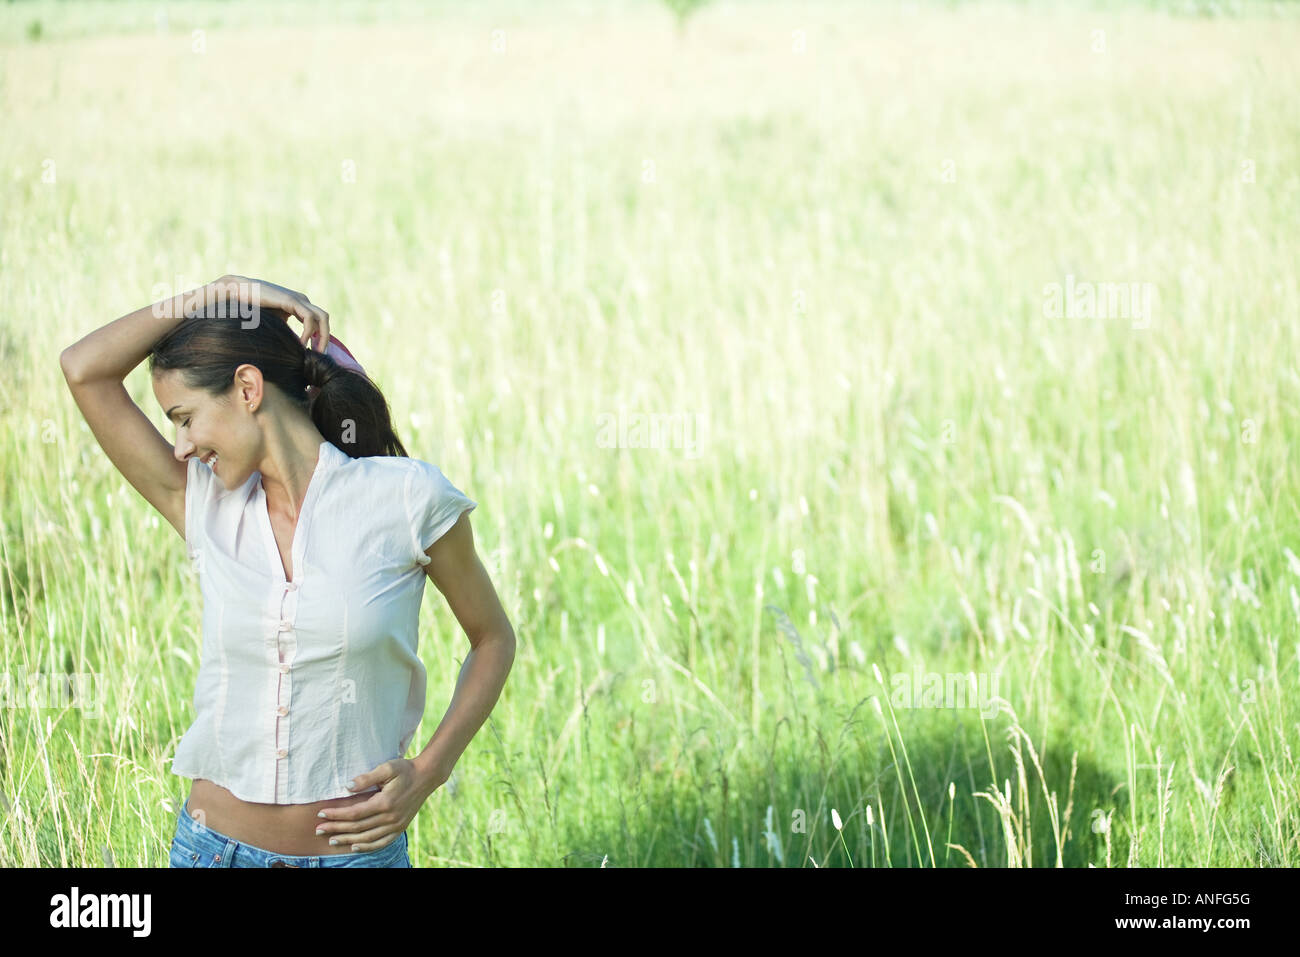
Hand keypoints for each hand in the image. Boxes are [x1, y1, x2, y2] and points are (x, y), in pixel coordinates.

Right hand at [216, 274, 330, 350]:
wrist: (239, 293)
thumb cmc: (253, 309)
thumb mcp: (275, 323)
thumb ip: (286, 333)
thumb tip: (293, 352)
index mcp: (299, 306)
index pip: (319, 322)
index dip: (321, 338)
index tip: (317, 354)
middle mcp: (302, 301)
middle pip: (324, 320)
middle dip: (326, 338)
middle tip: (321, 356)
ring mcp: (299, 299)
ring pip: (322, 318)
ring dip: (322, 336)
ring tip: (313, 352)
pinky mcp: (292, 300)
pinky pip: (309, 318)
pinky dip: (308, 333)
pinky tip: (301, 344)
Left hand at [313, 758, 435, 850]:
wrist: (426, 776)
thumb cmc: (405, 769)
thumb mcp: (387, 767)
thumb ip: (367, 778)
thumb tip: (347, 787)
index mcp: (385, 803)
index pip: (354, 813)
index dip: (336, 815)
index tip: (321, 814)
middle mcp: (390, 817)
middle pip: (357, 827)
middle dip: (336, 829)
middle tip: (318, 830)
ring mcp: (396, 825)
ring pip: (367, 837)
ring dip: (347, 840)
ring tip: (332, 840)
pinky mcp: (400, 828)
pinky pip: (381, 842)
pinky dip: (367, 847)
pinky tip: (354, 847)